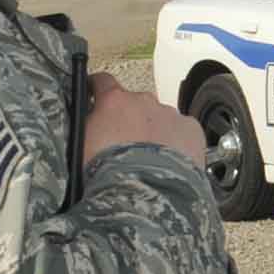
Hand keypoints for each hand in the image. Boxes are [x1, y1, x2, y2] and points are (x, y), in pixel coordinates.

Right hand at [83, 72, 207, 167]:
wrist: (144, 191)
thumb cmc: (108, 173)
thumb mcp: (81, 145)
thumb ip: (88, 123)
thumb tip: (91, 118)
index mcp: (114, 101)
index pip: (102, 82)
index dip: (98, 88)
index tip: (96, 93)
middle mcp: (144, 102)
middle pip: (136, 104)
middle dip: (130, 120)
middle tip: (125, 145)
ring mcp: (171, 115)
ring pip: (161, 119)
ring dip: (154, 133)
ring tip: (148, 160)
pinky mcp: (191, 130)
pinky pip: (183, 132)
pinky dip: (177, 143)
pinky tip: (169, 161)